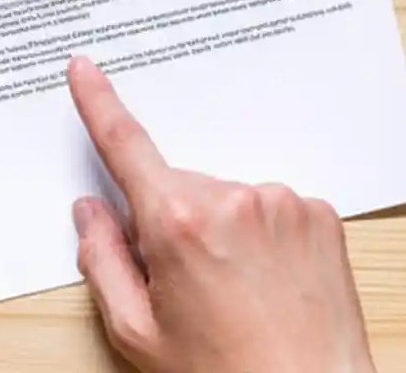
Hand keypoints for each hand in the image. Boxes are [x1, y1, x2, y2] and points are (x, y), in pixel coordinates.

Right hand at [67, 57, 376, 372]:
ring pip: (229, 200)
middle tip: (188, 286)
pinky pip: (273, 211)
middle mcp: (235, 199)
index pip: (126, 147)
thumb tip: (91, 212)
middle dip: (172, 222)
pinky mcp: (320, 213)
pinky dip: (263, 238)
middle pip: (179, 187)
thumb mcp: (139, 333)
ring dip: (223, 231)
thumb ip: (104, 261)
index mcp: (179, 223)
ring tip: (238, 293)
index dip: (99, 105)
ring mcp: (283, 202)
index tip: (85, 71)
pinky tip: (269, 283)